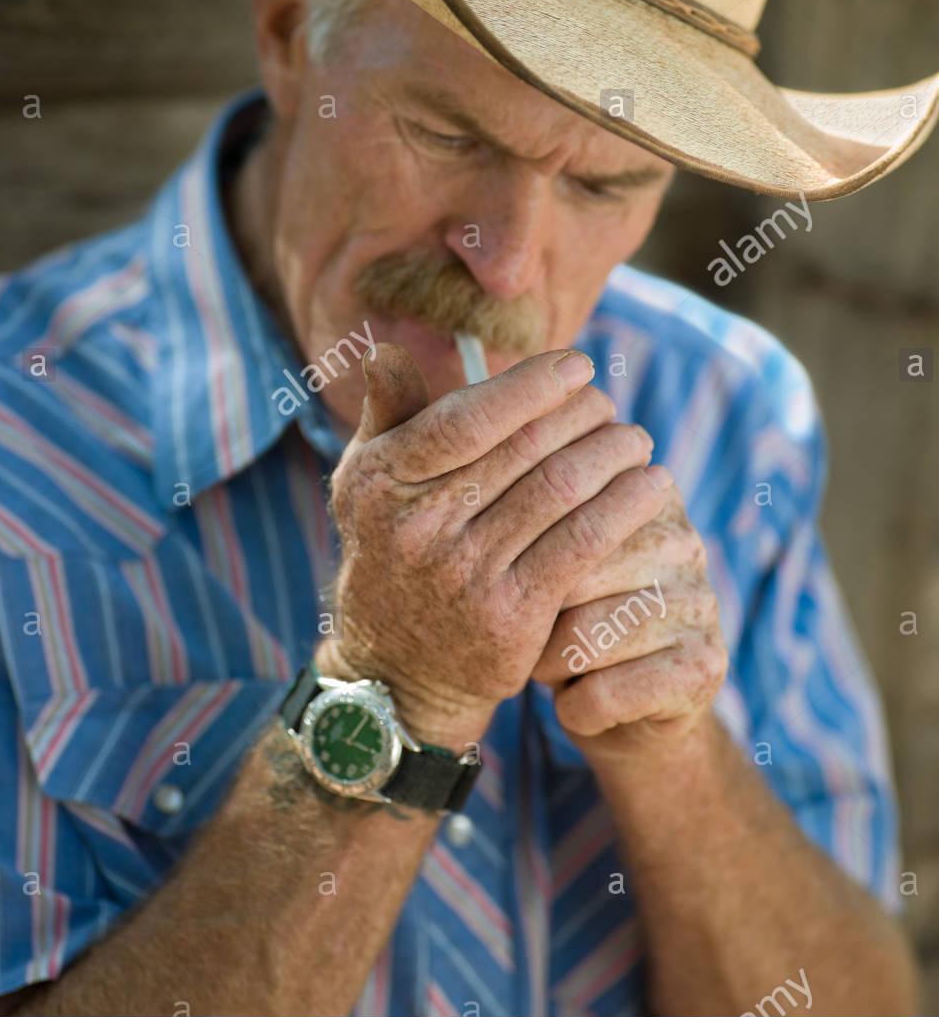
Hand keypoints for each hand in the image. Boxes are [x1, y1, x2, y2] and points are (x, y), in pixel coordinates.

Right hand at [321, 341, 673, 748]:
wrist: (397, 669)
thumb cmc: (391, 554)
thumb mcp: (367, 484)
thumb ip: (386, 415)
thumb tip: (386, 348)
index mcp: (383, 481)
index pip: (468, 418)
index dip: (532, 386)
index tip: (576, 366)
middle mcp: (420, 526)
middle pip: (525, 448)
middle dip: (581, 415)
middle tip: (608, 403)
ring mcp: (466, 573)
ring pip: (561, 489)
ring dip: (613, 453)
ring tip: (633, 439)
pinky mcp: (512, 615)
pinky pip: (584, 542)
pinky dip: (626, 506)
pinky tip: (651, 485)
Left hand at [530, 484, 728, 756]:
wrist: (634, 714)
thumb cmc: (578, 626)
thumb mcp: (557, 572)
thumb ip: (542, 538)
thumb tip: (506, 531)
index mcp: (645, 500)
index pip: (563, 523)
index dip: (527, 571)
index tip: (524, 588)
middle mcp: (684, 543)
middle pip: (571, 577)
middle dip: (536, 622)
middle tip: (538, 639)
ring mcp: (701, 603)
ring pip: (583, 639)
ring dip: (552, 669)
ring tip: (561, 671)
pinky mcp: (703, 666)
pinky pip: (605, 693)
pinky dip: (578, 710)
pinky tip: (587, 705)